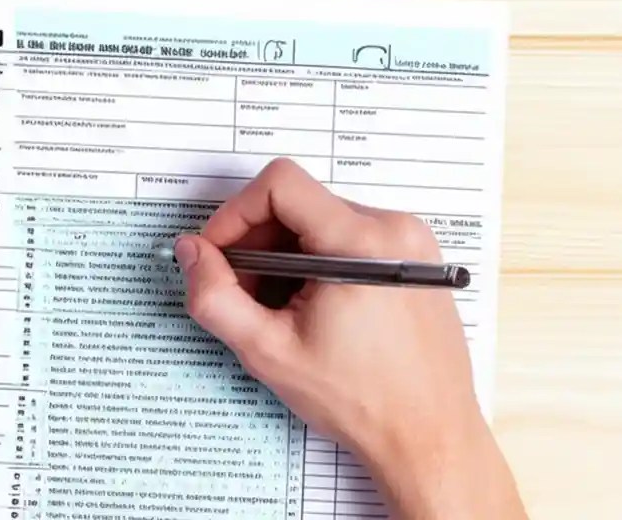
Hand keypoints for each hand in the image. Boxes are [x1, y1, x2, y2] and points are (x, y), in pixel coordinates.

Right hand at [176, 158, 524, 519]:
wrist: (430, 437)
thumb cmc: (362, 401)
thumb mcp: (268, 351)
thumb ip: (214, 296)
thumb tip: (191, 251)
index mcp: (362, 243)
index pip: (280, 184)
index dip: (235, 213)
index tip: (220, 253)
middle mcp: (394, 229)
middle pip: (299, 202)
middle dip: (258, 242)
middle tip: (245, 294)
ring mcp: (410, 242)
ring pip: (321, 219)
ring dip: (286, 255)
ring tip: (281, 309)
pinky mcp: (415, 258)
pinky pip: (350, 237)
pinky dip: (317, 262)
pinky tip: (312, 309)